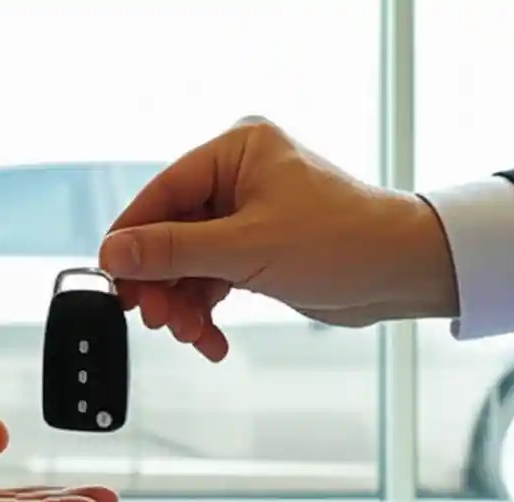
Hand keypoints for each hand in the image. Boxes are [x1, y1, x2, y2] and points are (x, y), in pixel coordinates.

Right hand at [98, 116, 457, 361]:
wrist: (402, 272)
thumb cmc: (343, 241)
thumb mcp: (246, 248)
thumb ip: (173, 251)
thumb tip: (113, 253)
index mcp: (236, 150)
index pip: (161, 193)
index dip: (132, 241)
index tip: (111, 281)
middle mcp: (239, 175)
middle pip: (170, 233)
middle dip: (164, 283)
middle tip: (159, 320)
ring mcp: (248, 214)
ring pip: (189, 263)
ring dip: (185, 304)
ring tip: (193, 336)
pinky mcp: (258, 249)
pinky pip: (213, 279)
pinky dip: (208, 310)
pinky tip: (210, 339)